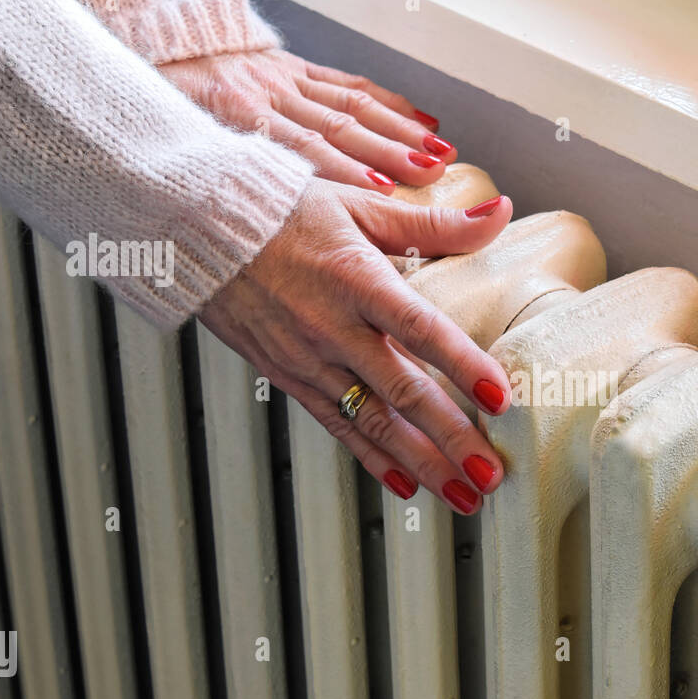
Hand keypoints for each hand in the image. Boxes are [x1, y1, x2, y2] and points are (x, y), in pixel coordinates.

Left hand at [161, 49, 453, 192]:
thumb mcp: (181, 160)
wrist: (147, 48)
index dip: (345, 171)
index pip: (300, 151)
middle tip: (431, 177)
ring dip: (400, 131)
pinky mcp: (294, 67)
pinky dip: (389, 101)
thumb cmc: (166, 119)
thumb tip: (242, 252)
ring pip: (350, 107)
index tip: (384, 195)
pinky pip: (347, 83)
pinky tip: (420, 119)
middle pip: (338, 129)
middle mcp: (266, 100)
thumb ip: (219, 195)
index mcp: (236, 126)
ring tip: (440, 155)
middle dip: (390, 153)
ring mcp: (284, 82)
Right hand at [199, 179, 512, 513]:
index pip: (421, 328)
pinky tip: (405, 485)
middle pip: (403, 393)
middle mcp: (331, 327)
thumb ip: (436, 220)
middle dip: (452, 441)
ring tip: (462, 495)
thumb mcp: (360, 203)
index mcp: (356, 278)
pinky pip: (337, 426)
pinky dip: (373, 459)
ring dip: (422, 464)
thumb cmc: (281, 209)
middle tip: (491, 476)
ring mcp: (307, 358)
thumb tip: (499, 213)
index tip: (500, 399)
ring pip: (373, 422)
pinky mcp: (287, 377)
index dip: (464, 365)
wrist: (197, 227)